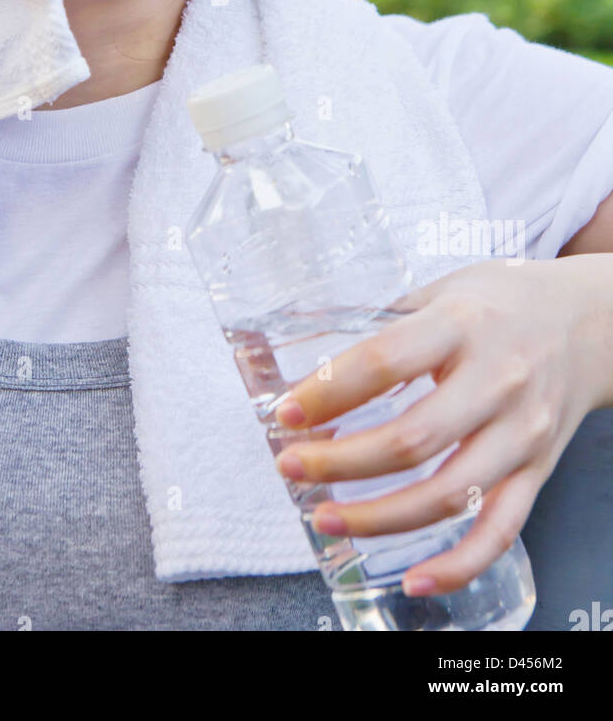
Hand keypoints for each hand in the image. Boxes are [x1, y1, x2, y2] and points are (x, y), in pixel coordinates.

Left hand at [272, 256, 602, 596]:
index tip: (286, 412)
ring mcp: (521, 432)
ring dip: (378, 517)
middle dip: (339, 462)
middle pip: (411, 439)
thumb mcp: (443, 290)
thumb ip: (387, 325)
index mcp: (462, 325)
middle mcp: (497, 380)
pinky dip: (458, 566)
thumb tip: (313, 366)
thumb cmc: (502, 302)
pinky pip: (500, 531)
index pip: (385, 362)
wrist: (589, 323)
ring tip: (325, 517)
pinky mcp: (538, 470)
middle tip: (291, 466)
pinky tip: (413, 579)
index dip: (329, 393)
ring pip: (448, 494)